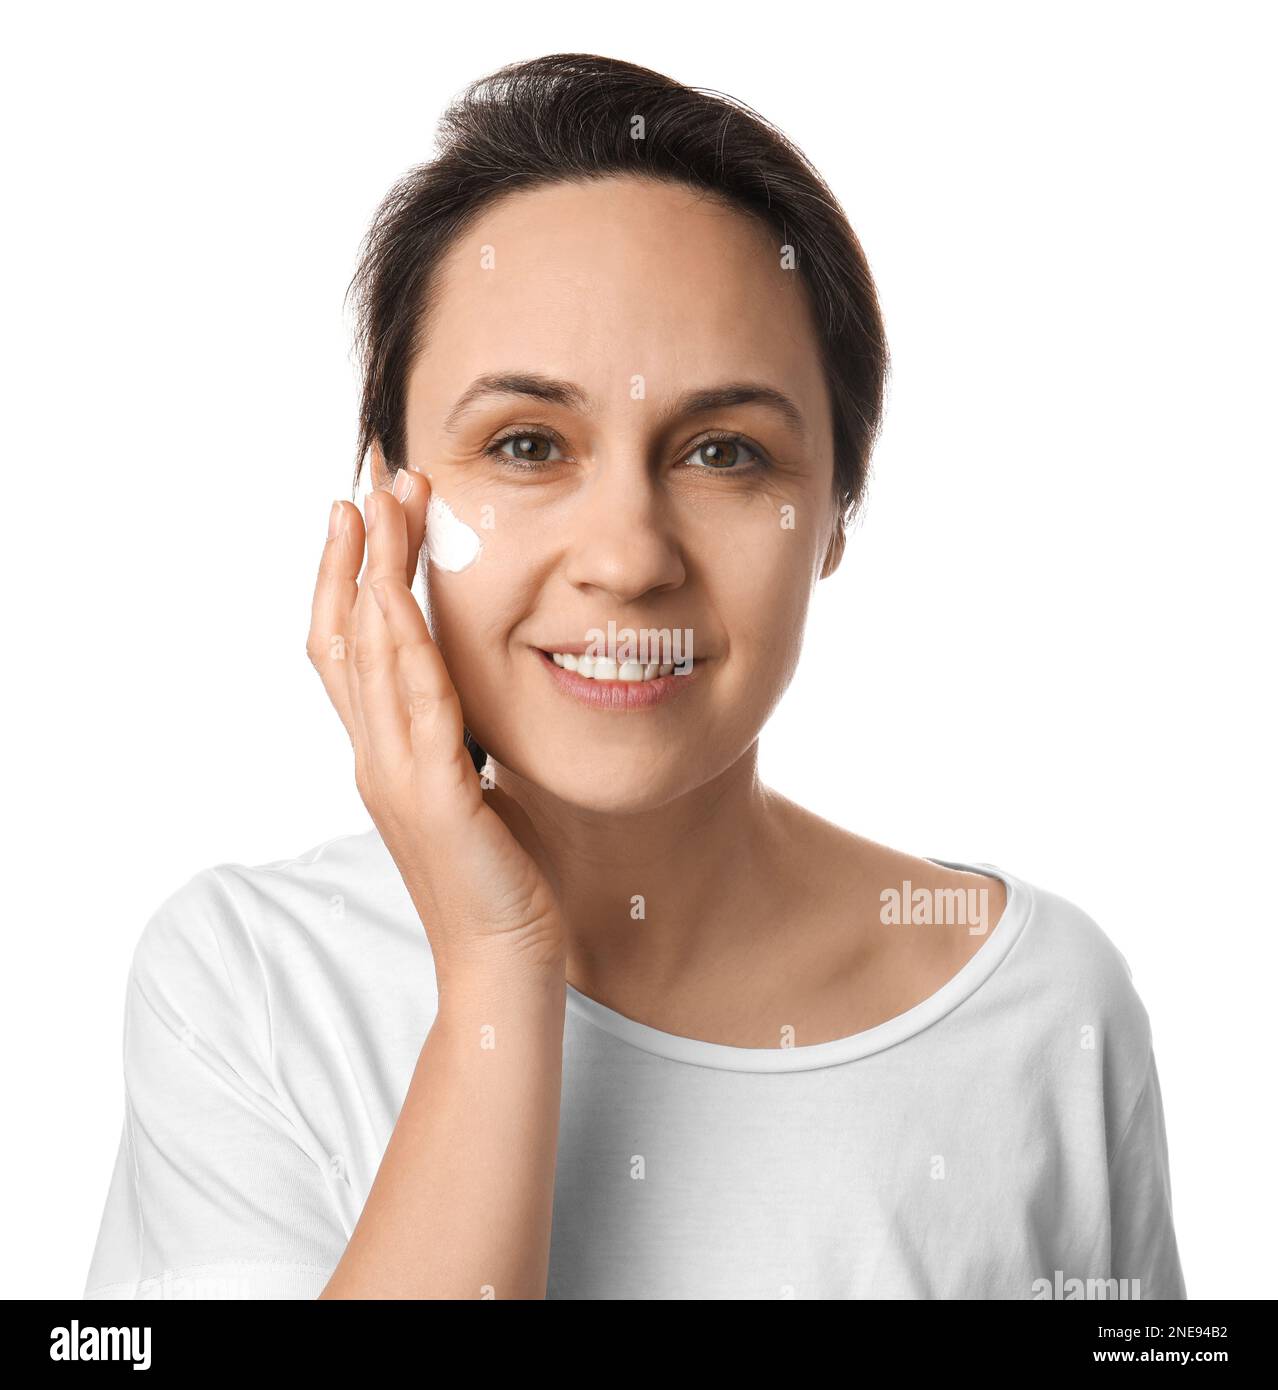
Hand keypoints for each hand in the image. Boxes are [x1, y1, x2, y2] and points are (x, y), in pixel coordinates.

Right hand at [307, 466, 564, 977]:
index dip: (350, 575)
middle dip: (354, 550)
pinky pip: (413, 707)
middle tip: (369, 473)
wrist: (501, 963)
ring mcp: (396, 776)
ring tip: (385, 501)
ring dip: (373, 572)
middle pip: (342, 633)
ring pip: (367, 655)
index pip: (350, 647)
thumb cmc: (501, 880)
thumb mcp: (475, 790)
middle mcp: (376, 756)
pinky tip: (404, 595)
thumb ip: (460, 740)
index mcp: (386, 753)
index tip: (368, 510)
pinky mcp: (432, 798)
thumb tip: (472, 691)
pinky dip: (402, 645)